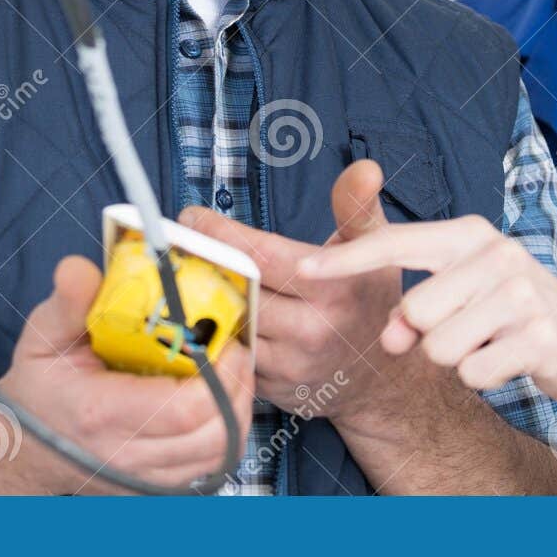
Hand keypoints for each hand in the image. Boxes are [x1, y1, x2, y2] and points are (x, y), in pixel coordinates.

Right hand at [0, 255, 253, 493]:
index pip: (183, 408)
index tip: (225, 340)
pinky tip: (222, 399)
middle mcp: (126, 454)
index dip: (220, 374)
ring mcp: (144, 478)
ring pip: (220, 453)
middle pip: (214, 435)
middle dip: (238, 386)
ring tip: (233, 371)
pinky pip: (211, 466)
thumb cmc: (40, 388)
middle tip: (237, 349)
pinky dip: (227, 432)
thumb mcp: (43, 338)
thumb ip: (68, 303)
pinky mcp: (158, 485)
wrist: (25, 445)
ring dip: (238, 408)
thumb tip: (80, 270)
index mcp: (101, 414)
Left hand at [179, 160, 411, 428]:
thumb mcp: (374, 248)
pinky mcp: (271, 389)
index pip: (262, 255)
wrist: (380, 376)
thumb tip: (365, 168)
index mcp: (336, 287)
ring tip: (181, 271)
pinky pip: (229, 356)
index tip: (192, 215)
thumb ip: (356, 205)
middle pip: (237, 290)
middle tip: (177, 240)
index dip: (221, 233)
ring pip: (227, 324)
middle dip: (202, 261)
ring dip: (200, 297)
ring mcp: (289, 365)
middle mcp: (313, 330)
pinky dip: (213, 331)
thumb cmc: (370, 299)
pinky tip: (199, 309)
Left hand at [297, 213, 556, 406]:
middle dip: (424, 334)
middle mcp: (497, 254)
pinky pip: (474, 373)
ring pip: (441, 347)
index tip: (303, 270)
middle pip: (415, 309)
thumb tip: (391, 334)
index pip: (395, 242)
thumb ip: (413, 303)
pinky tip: (506, 360)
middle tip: (459, 330)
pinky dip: (482, 377)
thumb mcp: (459, 289)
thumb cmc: (506, 310)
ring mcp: (523, 294)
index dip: (346, 259)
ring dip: (454, 358)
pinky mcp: (542, 336)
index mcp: (468, 234)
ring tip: (485, 342)